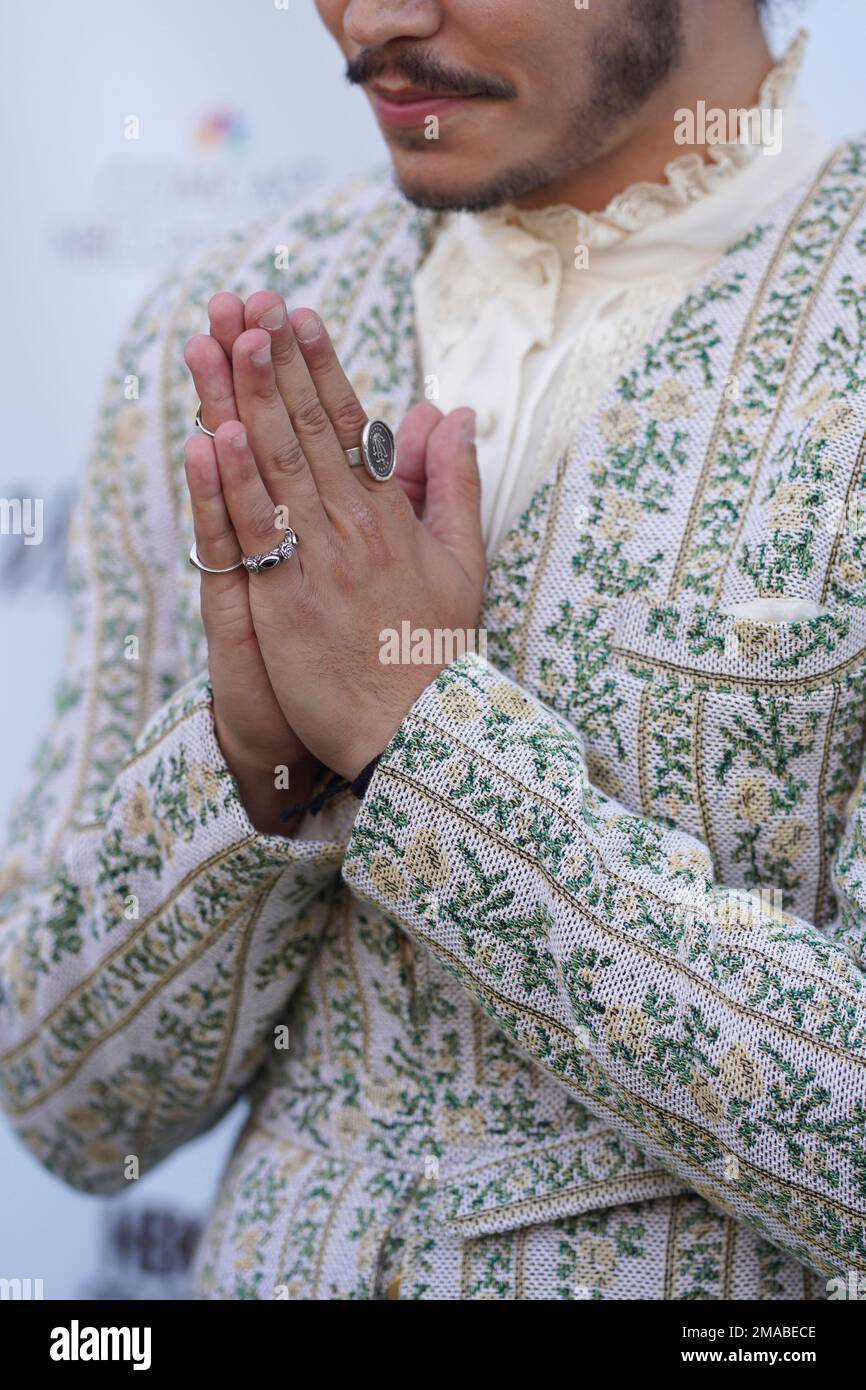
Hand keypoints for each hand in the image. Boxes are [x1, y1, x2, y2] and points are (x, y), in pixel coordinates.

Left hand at [198, 298, 485, 780]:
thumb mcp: (463, 559)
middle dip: (274, 363)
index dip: (320, 366)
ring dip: (243, 400)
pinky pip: (254, 534)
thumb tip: (457, 414)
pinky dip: (231, 484)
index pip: (350, 425)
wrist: (419, 730)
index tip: (297, 314)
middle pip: (306, 431)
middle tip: (248, 303)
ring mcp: (317, 564)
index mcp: (389, 516)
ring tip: (218, 341)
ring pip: (274, 469)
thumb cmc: (437, 648)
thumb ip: (454, 482)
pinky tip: (214, 435)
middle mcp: (352, 529)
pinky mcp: (285, 604)